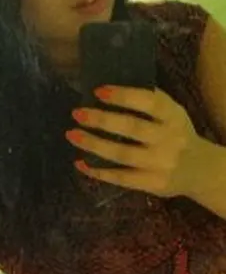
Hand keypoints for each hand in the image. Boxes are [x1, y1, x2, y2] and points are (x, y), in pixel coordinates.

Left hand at [65, 85, 203, 197]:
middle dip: (102, 119)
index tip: (98, 91)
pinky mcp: (152, 184)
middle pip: (131, 128)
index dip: (124, 95)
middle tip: (77, 113)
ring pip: (122, 154)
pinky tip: (80, 162)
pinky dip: (98, 171)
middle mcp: (169, 140)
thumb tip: (109, 89)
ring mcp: (160, 164)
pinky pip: (120, 178)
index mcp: (174, 117)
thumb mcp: (173, 114)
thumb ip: (150, 103)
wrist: (200, 171)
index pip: (150, 102)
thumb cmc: (177, 135)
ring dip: (94, 144)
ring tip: (72, 134)